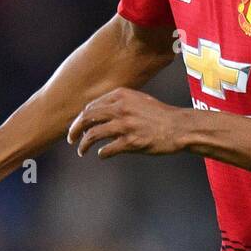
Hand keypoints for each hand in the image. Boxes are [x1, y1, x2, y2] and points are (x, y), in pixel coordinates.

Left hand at [67, 88, 187, 158]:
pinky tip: (102, 155)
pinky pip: (108, 150)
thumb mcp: (138, 100)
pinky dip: (102, 154)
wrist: (179, 127)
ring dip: (84, 145)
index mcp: (121, 95)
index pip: (91, 106)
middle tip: (71, 138)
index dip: (81, 117)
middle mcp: (121, 108)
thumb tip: (99, 112)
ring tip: (81, 151)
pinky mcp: (131, 142)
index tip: (77, 125)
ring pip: (93, 135)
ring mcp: (125, 126)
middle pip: (87, 118)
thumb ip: (119, 103)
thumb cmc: (160, 115)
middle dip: (75, 129)